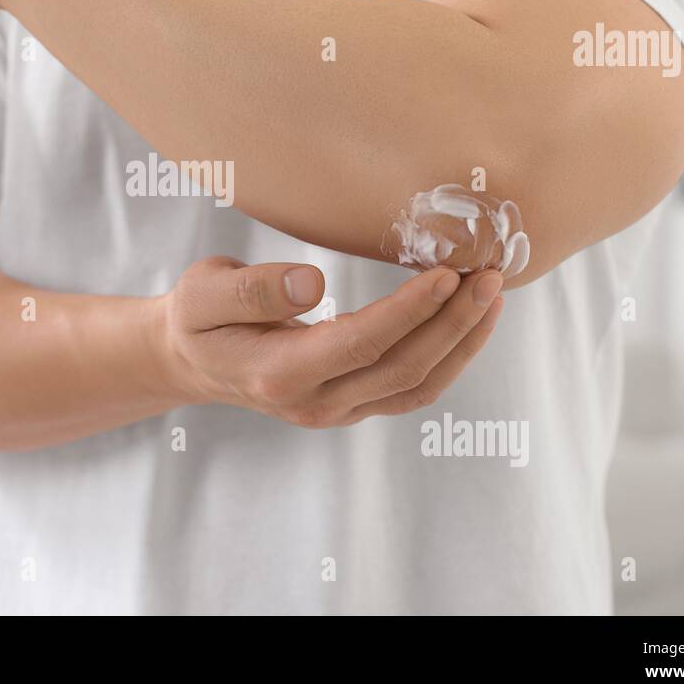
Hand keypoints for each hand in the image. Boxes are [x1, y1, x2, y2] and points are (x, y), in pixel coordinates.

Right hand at [155, 256, 503, 426]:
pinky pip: (412, 388)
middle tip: (490, 276)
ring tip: (493, 295)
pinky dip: (449, 356)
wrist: (191, 360)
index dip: (409, 312)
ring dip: (462, 342)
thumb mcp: (202, 291)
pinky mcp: (352, 404)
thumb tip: (313, 282)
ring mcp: (336, 410)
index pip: (359, 344)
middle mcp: (314, 402)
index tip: (446, 274)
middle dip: (454, 324)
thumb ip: (252, 288)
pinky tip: (467, 320)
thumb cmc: (197, 317)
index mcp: (277, 373)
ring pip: (417, 386)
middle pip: (403, 370)